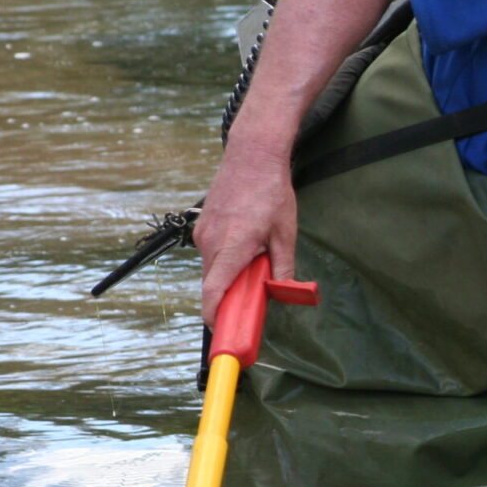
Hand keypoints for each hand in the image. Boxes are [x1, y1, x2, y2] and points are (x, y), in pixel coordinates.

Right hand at [193, 148, 298, 326]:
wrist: (251, 156)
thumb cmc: (271, 193)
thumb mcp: (285, 233)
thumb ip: (283, 267)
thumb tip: (282, 293)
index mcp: (232, 247)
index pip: (213, 291)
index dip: (214, 315)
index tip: (221, 329)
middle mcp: (210, 242)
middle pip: (212, 284)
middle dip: (227, 299)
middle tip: (249, 305)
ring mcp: (203, 234)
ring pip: (211, 269)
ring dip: (228, 276)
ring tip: (254, 267)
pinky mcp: (202, 227)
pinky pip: (210, 254)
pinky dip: (225, 261)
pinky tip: (246, 249)